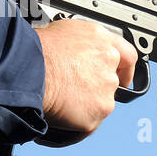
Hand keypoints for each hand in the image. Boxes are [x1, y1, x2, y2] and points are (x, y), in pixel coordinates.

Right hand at [34, 18, 136, 142]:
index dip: (124, 69)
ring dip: (85, 106)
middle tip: (76, 92)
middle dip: (96, 89)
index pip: (127, 55)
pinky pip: (90, 122)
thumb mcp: (61, 32)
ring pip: (101, 103)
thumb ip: (80, 45)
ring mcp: (106, 88)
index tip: (121, 77)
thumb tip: (75, 51)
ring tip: (61, 102)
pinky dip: (76, 123)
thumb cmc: (35, 51)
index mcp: (100, 40)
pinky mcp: (98, 110)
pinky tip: (59, 116)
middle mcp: (108, 62)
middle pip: (113, 82)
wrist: (28, 71)